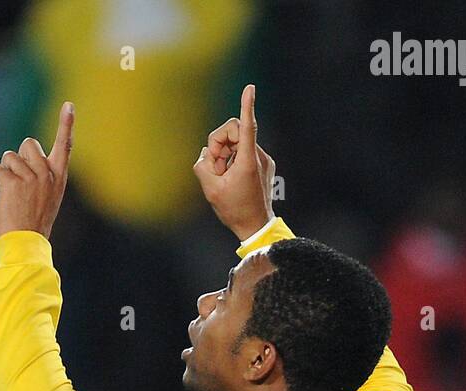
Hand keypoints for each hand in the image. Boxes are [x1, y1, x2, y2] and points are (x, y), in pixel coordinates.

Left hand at [0, 101, 74, 238]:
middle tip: (15, 182)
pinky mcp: (14, 182)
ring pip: (9, 157)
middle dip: (17, 158)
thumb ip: (39, 176)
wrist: (26, 245)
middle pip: (28, 144)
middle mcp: (47, 174)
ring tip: (4, 194)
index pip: (64, 146)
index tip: (69, 105)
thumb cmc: (33, 225)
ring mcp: (31, 177)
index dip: (66, 125)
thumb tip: (17, 160)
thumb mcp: (45, 198)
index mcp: (58, 177)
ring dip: (2, 172)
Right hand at [192, 83, 276, 240]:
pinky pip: (243, 152)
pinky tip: (231, 178)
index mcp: (248, 160)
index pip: (247, 126)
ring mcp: (263, 160)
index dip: (247, 105)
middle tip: (215, 166)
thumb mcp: (210, 190)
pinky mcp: (263, 165)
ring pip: (237, 143)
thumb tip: (206, 155)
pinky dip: (233, 161)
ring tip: (223, 177)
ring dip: (225, 155)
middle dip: (219, 144)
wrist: (256, 227)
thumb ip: (202, 165)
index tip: (250, 87)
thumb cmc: (234, 210)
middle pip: (234, 132)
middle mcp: (259, 156)